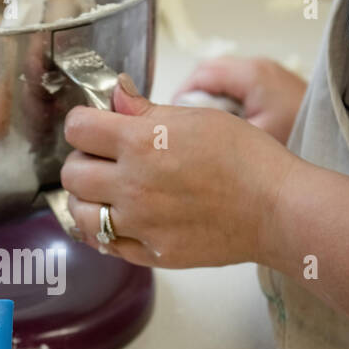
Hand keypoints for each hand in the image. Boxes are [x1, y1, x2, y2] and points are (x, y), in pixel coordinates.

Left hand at [60, 76, 299, 268]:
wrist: (276, 208)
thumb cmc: (246, 158)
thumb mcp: (196, 117)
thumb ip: (146, 110)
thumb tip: (116, 96)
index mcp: (141, 142)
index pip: (78, 128)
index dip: (84, 123)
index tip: (95, 127)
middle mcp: (133, 184)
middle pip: (72, 173)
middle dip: (83, 161)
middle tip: (102, 161)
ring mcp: (139, 223)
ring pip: (81, 213)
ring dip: (87, 200)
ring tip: (107, 193)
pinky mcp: (151, 253)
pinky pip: (105, 244)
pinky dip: (104, 231)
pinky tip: (118, 220)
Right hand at [174, 56, 306, 143]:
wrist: (339, 134)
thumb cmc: (301, 135)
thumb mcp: (253, 138)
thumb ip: (217, 129)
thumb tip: (186, 127)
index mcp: (251, 75)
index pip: (199, 75)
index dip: (181, 98)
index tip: (174, 121)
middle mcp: (257, 66)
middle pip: (206, 72)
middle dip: (191, 99)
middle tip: (186, 126)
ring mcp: (264, 71)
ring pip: (219, 78)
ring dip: (208, 100)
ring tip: (207, 128)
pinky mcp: (270, 81)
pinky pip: (235, 85)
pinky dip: (224, 101)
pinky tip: (228, 125)